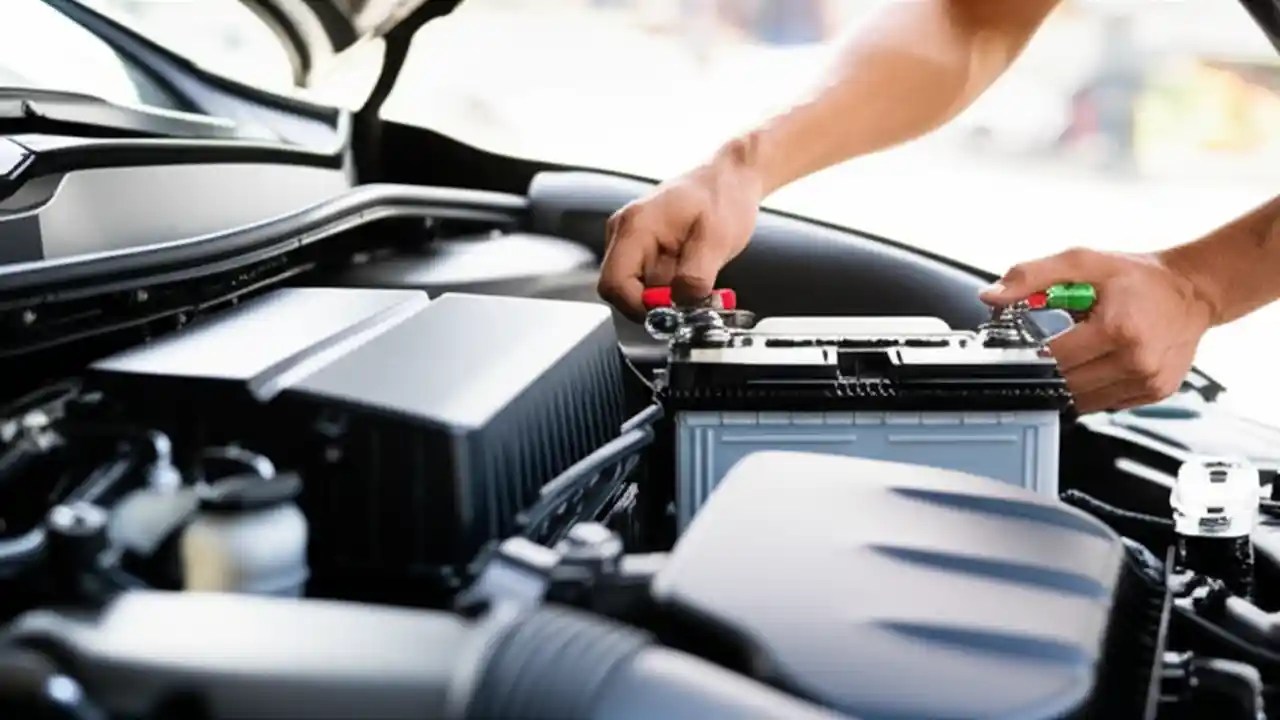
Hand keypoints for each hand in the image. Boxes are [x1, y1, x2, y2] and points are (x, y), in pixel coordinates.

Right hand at [598, 143, 764, 320]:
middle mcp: (624, 233)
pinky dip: (670, 291)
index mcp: (635, 226)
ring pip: (635, 290)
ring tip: (699, 291)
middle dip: (654, 306)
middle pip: (620, 290)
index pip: (613, 283)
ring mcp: (631, 241)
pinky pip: (647, 283)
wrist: (731, 178)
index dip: (639, 307)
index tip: (671, 313)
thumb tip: (680, 305)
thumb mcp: (717, 240)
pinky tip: (693, 283)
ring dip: (666, 301)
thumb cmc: (723, 197)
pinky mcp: (643, 250)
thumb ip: (696, 276)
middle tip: (690, 306)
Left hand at [979, 247, 1216, 413]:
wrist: (1192, 291)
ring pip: (1083, 399)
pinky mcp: (1155, 392)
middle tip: (1054, 346)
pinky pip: (1106, 402)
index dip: (1033, 351)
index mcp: (1117, 329)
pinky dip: (1094, 387)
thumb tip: (992, 295)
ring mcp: (1147, 381)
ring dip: (1071, 380)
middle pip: (1065, 381)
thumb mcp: (1084, 262)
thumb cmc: (1139, 278)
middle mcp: (1136, 360)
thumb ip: (1032, 276)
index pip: (1052, 357)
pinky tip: (1100, 363)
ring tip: (1080, 352)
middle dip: (1050, 367)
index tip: (1027, 343)